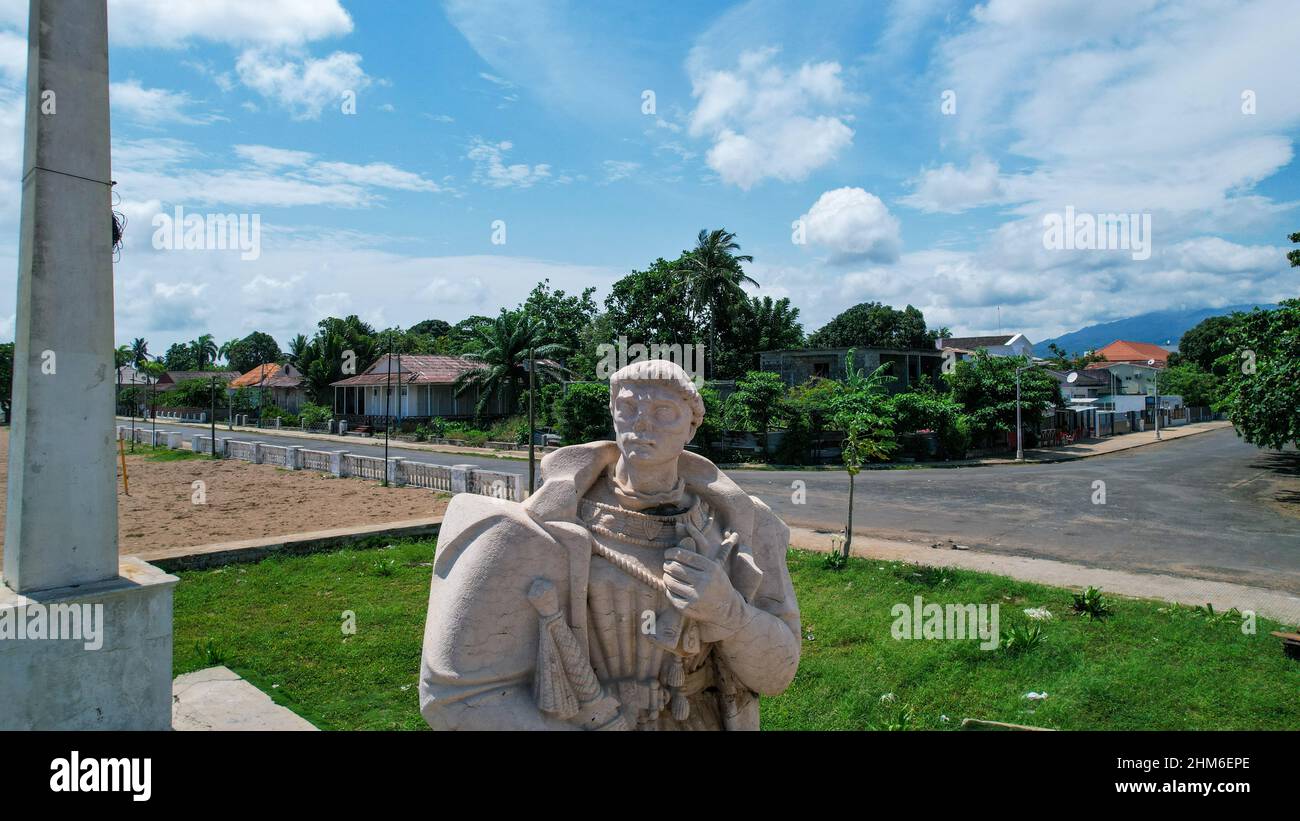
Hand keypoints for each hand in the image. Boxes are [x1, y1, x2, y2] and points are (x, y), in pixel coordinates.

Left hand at [662, 523, 748, 638]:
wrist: (728, 610)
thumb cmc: (718, 582)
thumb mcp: (714, 564)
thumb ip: (698, 546)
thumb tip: (682, 525)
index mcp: (710, 568)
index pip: (684, 555)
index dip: (672, 553)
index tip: (668, 553)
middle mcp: (703, 581)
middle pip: (675, 567)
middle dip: (667, 565)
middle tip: (666, 564)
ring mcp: (695, 596)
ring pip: (670, 581)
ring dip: (666, 577)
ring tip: (668, 575)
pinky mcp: (687, 608)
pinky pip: (670, 594)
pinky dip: (668, 589)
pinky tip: (672, 587)